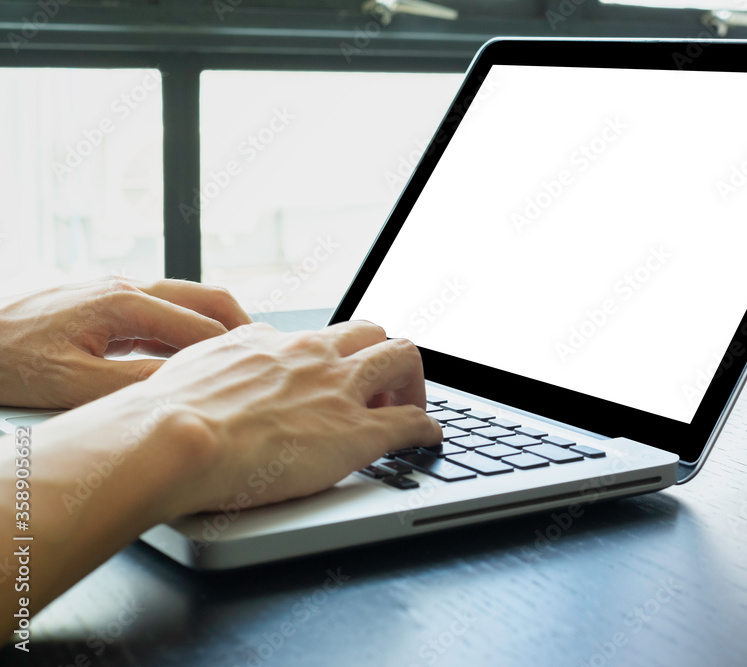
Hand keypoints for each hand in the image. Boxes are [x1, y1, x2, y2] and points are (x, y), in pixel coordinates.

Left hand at [0, 276, 250, 408]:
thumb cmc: (10, 359)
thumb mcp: (73, 384)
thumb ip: (136, 384)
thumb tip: (186, 388)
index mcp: (124, 303)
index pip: (202, 328)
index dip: (235, 354)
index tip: (260, 376)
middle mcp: (127, 287)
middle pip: (207, 297)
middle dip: (242, 325)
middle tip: (266, 357)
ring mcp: (118, 289)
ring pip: (189, 299)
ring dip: (218, 325)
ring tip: (240, 358)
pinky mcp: (108, 300)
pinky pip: (165, 309)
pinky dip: (190, 328)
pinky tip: (194, 355)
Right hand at [117, 320, 442, 515]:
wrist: (175, 439)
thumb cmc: (165, 415)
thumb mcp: (190, 370)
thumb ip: (216, 365)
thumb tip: (214, 370)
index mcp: (273, 343)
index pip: (320, 337)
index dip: (334, 359)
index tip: (332, 378)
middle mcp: (314, 356)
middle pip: (372, 332)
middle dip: (381, 358)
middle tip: (378, 391)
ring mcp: (341, 390)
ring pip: (402, 359)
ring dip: (412, 383)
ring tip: (409, 407)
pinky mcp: (359, 432)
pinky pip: (413, 421)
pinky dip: (428, 427)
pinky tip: (429, 438)